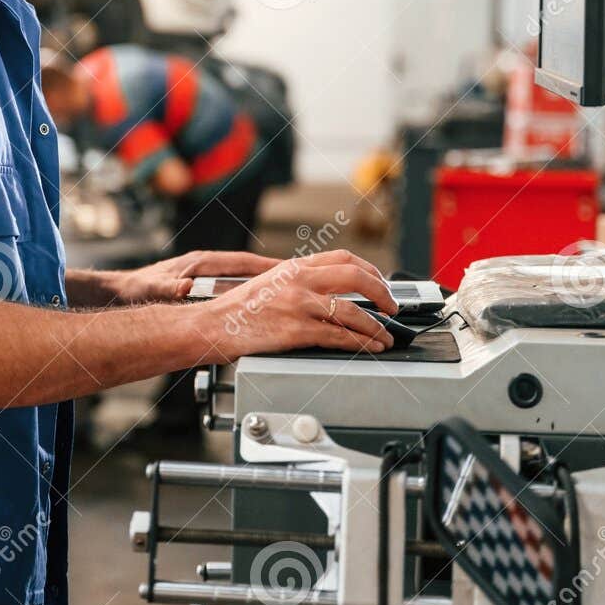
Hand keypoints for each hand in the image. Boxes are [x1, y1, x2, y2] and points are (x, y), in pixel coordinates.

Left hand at [117, 249, 280, 303]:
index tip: (291, 269)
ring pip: (243, 280)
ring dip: (265, 285)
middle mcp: (206, 266)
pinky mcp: (203, 286)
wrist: (123, 292)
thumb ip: (167, 289)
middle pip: (249, 269)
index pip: (242, 262)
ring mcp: (206, 275)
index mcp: (200, 263)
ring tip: (291, 293)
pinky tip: (262, 306)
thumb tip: (183, 289)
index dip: (267, 265)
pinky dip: (249, 295)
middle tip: (303, 280)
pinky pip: (233, 289)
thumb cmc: (136, 289)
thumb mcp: (152, 289)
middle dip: (275, 274)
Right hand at [194, 251, 399, 359]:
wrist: (213, 325)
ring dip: (376, 326)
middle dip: (382, 293)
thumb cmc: (238, 309)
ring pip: (352, 311)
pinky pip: (338, 336)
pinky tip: (369, 346)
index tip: (381, 284)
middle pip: (356, 277)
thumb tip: (329, 290)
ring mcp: (299, 305)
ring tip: (385, 337)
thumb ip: (299, 281)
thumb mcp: (270, 282)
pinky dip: (360, 342)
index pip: (344, 258)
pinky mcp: (296, 330)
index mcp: (294, 267)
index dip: (371, 271)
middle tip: (392, 307)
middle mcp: (299, 281)